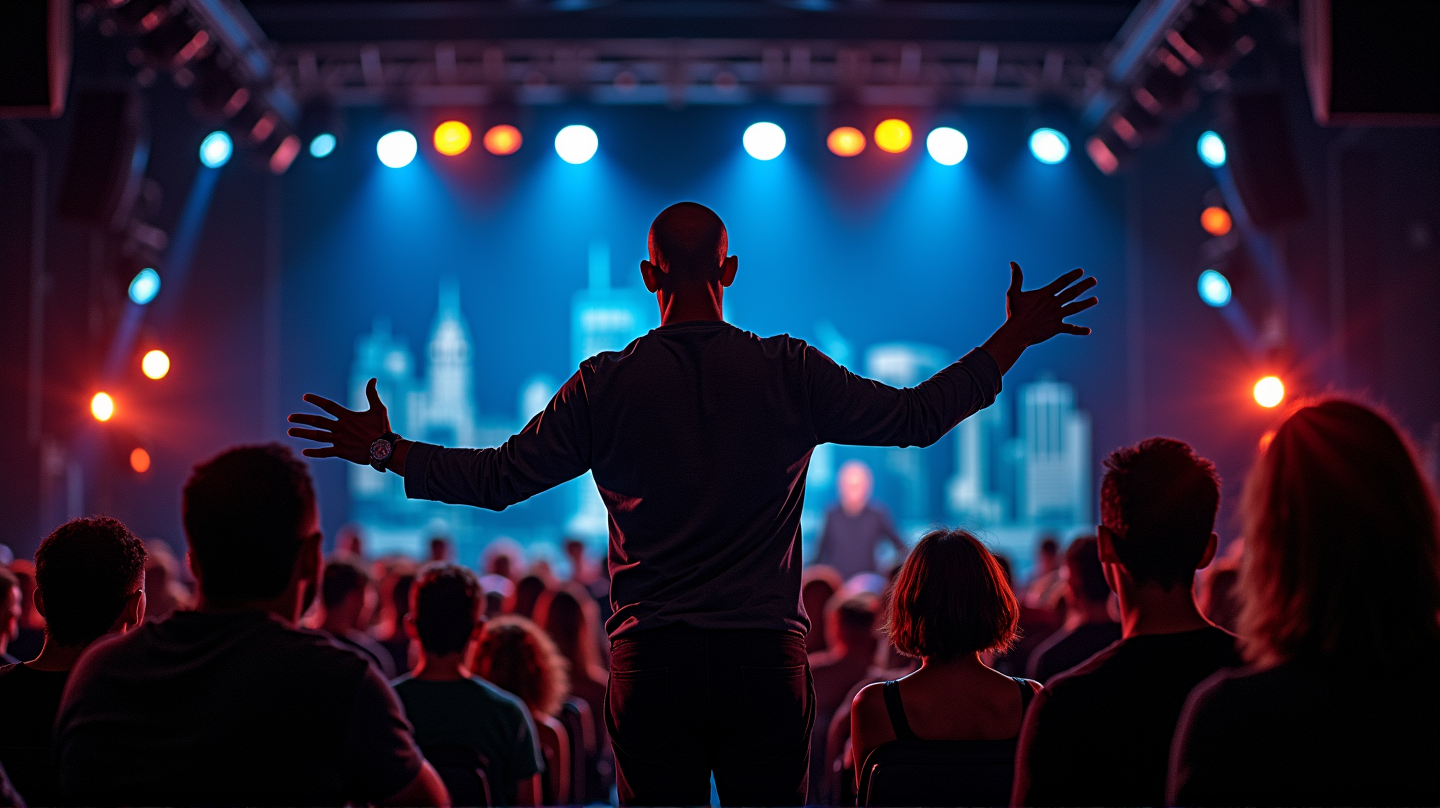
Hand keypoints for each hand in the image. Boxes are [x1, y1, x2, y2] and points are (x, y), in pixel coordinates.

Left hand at [287, 378, 390, 463]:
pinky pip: (325, 452)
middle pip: (317, 421)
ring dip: (302, 433)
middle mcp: (340, 427)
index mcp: (347, 416)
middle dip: (302, 419)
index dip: (316, 400)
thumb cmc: (382, 429)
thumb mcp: (379, 409)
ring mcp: (339, 440)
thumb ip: (372, 394)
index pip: (328, 406)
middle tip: (289, 418)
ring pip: (317, 436)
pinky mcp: (341, 452)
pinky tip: (304, 452)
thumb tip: (373, 379)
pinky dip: (314, 452)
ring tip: (290, 431)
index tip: (304, 397)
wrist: (384, 449)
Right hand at [981, 262, 1097, 373]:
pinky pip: (1070, 329)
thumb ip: (1016, 278)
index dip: (1072, 276)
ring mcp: (1056, 316)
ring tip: (1095, 300)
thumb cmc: (1014, 313)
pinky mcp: (1056, 328)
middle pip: (1072, 292)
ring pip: (1075, 308)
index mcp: (1045, 294)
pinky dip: (1079, 330)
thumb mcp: (1013, 293)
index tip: (1081, 272)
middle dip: (1084, 285)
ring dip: (1086, 303)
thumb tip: (1013, 263)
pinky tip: (1088, 331)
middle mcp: (1053, 303)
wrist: (1017, 332)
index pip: (1062, 282)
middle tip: (1094, 280)